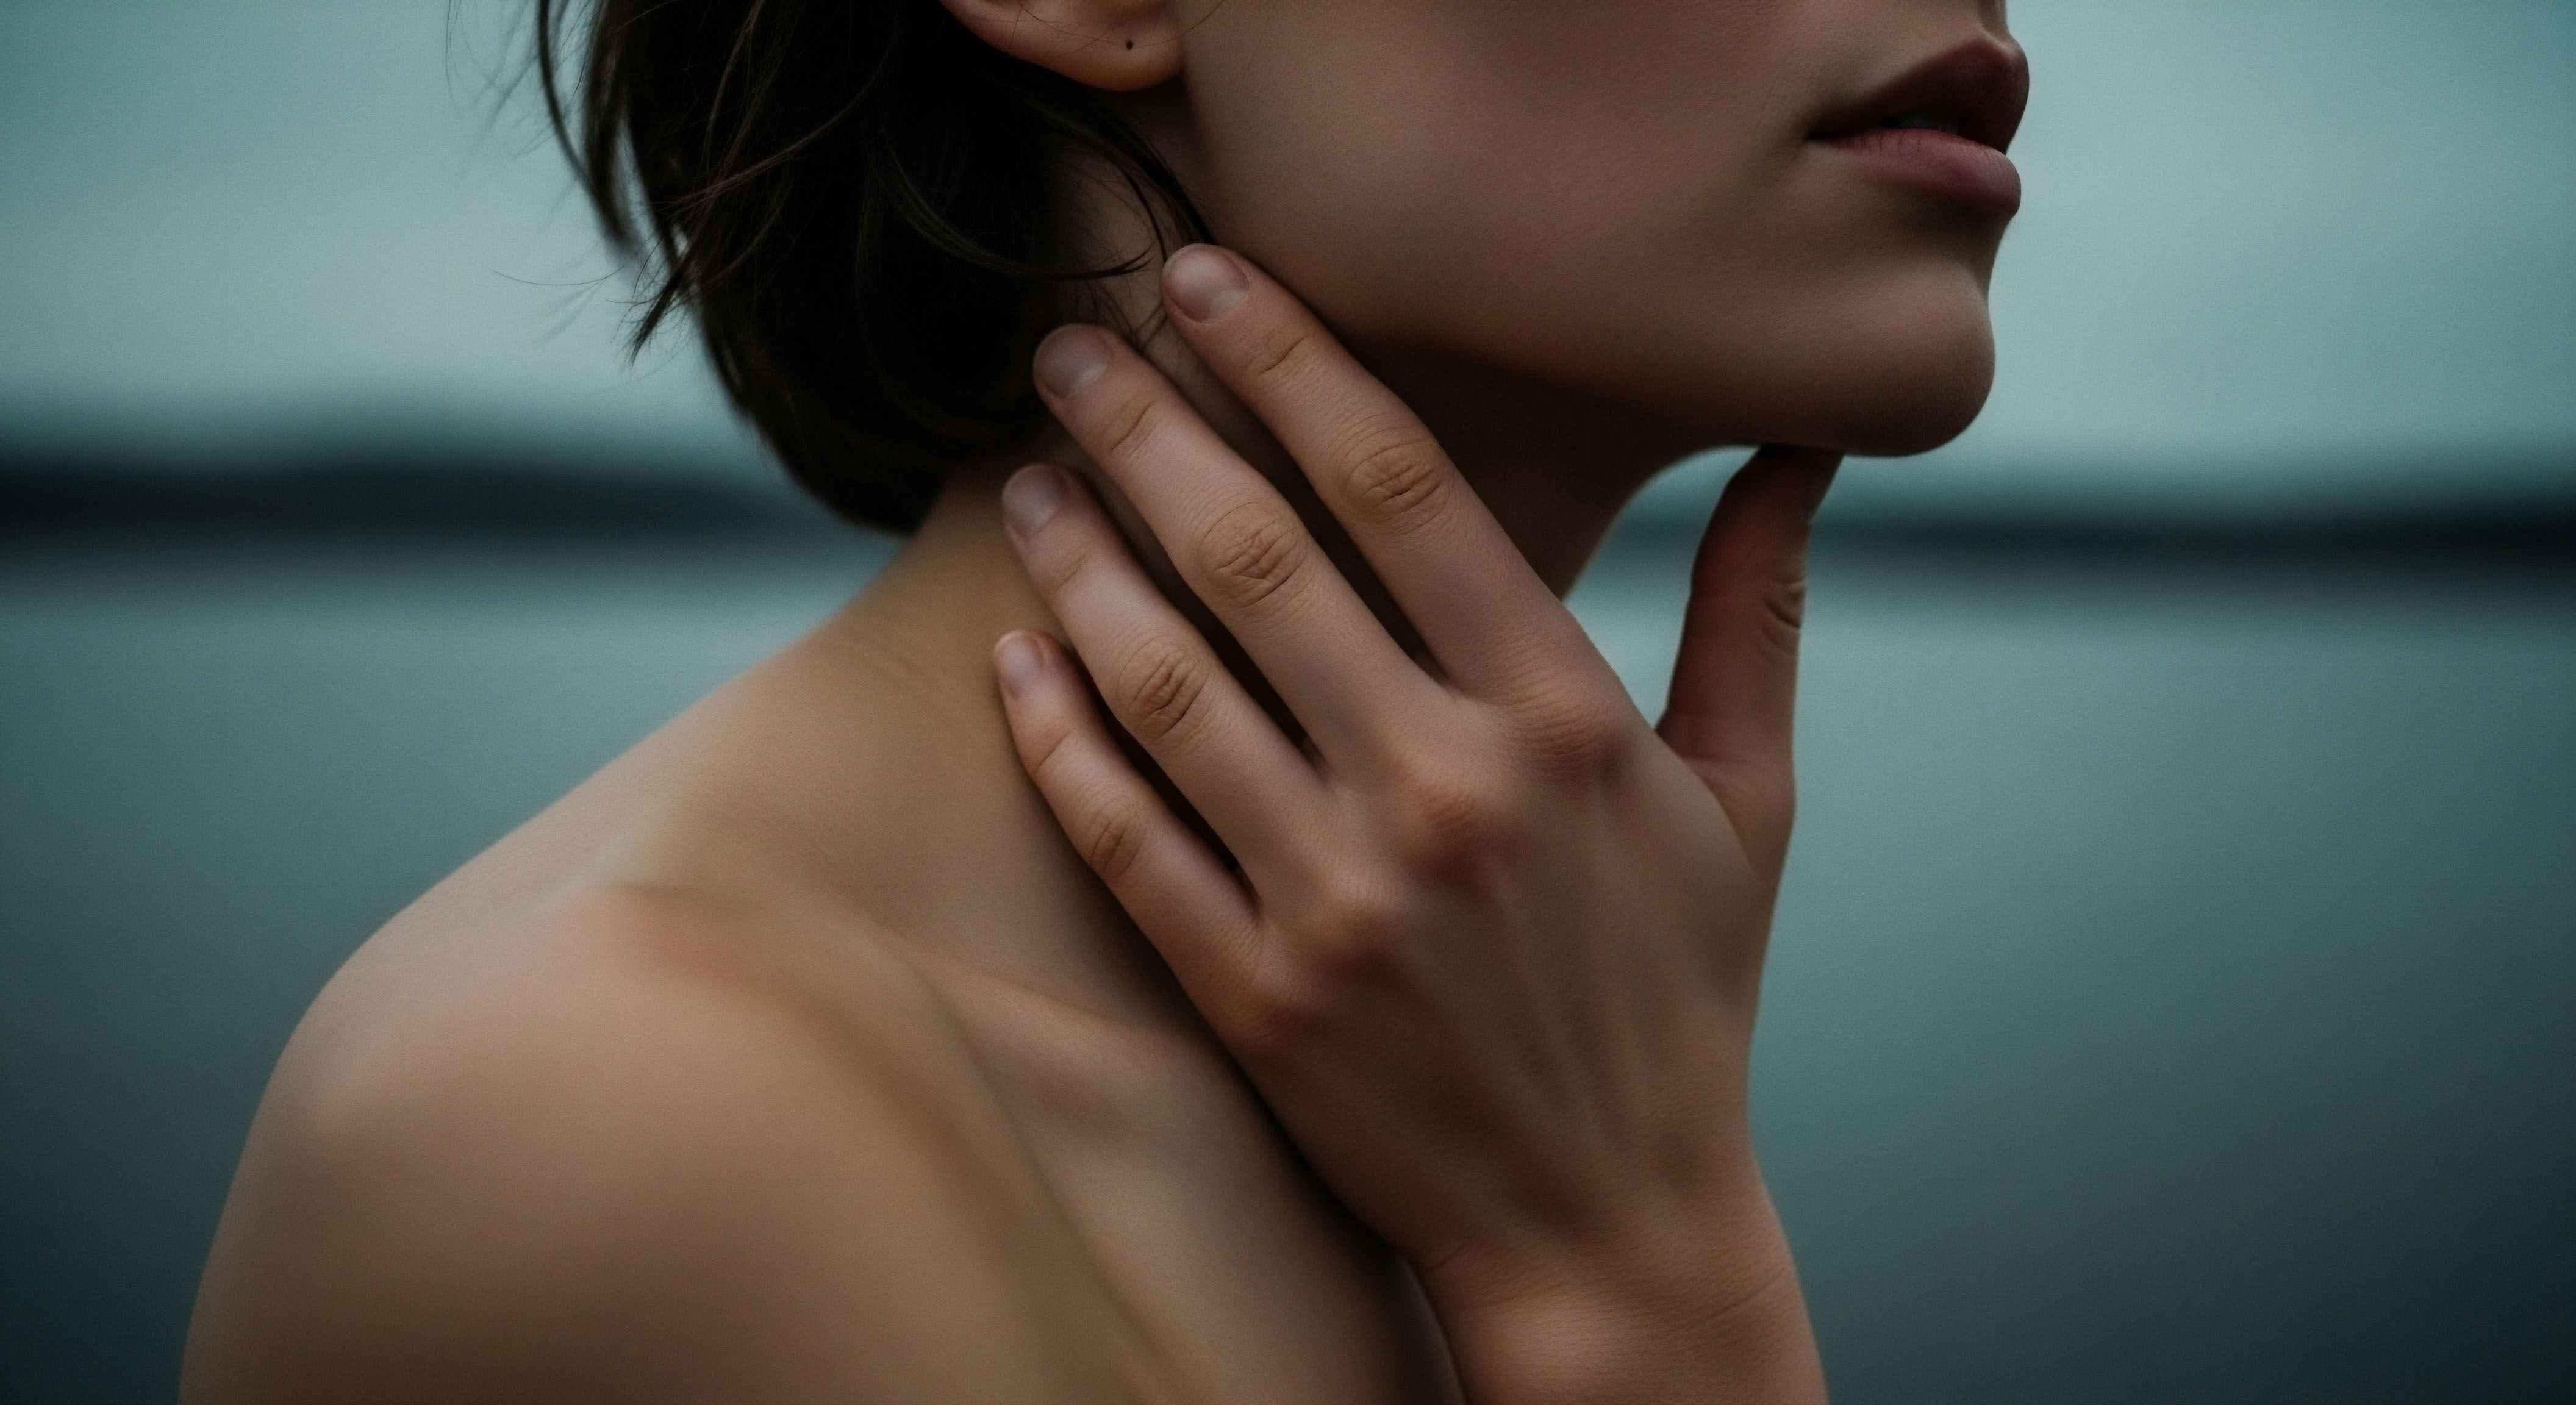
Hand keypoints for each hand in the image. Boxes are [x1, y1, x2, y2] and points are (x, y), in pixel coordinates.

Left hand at [992, 245, 1835, 1404]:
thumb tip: (1800, 447)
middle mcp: (1444, 790)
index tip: (1209, 279)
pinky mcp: (1256, 994)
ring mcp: (1339, 897)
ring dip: (1078, 565)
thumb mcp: (1751, 799)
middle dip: (1146, 429)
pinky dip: (1057, 739)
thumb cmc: (1679, 995)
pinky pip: (1126, 838)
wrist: (1605, 1221)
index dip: (1290, 360)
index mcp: (1564, 718)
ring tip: (1022, 481)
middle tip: (1068, 346)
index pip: (1400, 485)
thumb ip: (1758, 609)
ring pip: (1167, 684)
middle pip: (1256, 556)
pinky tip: (1013, 660)